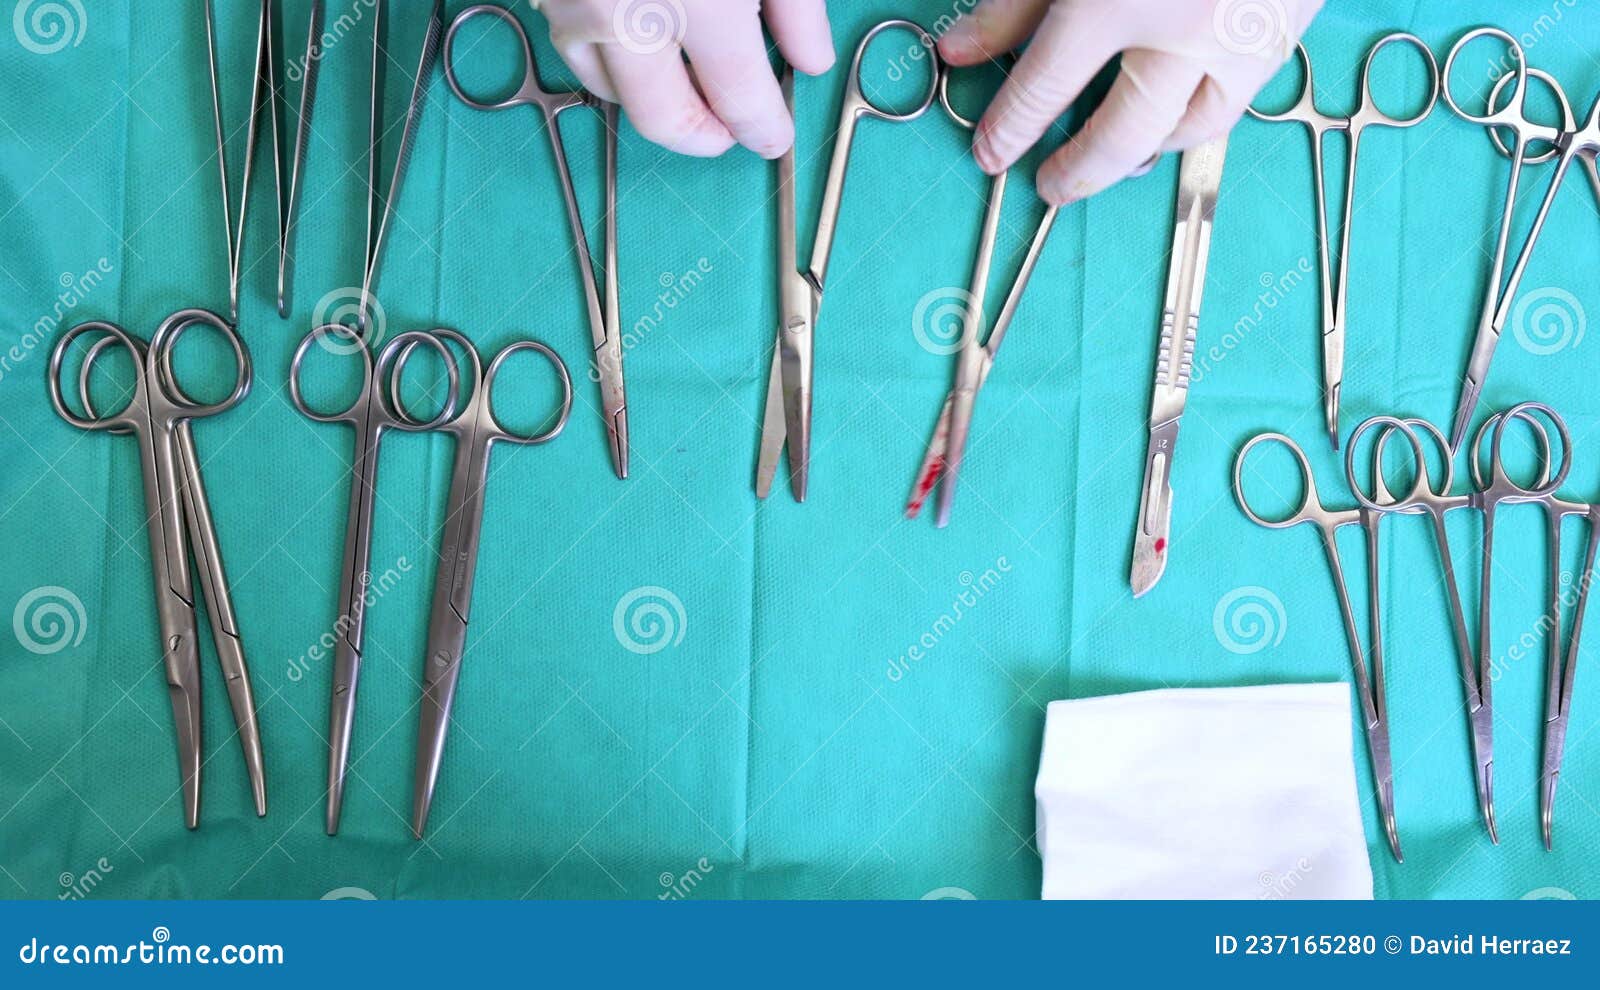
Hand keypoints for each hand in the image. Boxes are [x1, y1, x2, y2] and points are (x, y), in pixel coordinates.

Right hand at [534, 0, 834, 157]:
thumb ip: (794, 5)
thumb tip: (811, 62)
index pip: (738, 95)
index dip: (763, 125)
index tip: (773, 135)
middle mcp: (619, 12)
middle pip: (662, 116)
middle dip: (703, 135)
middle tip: (728, 129)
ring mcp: (567, 1)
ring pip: (608, 86)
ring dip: (651, 96)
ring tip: (685, 78)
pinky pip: (571, 43)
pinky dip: (608, 52)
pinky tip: (639, 36)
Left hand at [939, 0, 1322, 203]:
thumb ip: (1016, 1)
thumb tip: (959, 51)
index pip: (1046, 87)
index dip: (1011, 129)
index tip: (990, 153)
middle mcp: (1182, 27)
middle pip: (1121, 133)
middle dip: (1078, 170)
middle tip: (1049, 186)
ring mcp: (1241, 36)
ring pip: (1188, 128)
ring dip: (1144, 152)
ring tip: (1112, 157)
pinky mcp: (1285, 32)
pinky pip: (1236, 99)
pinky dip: (1195, 115)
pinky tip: (1168, 113)